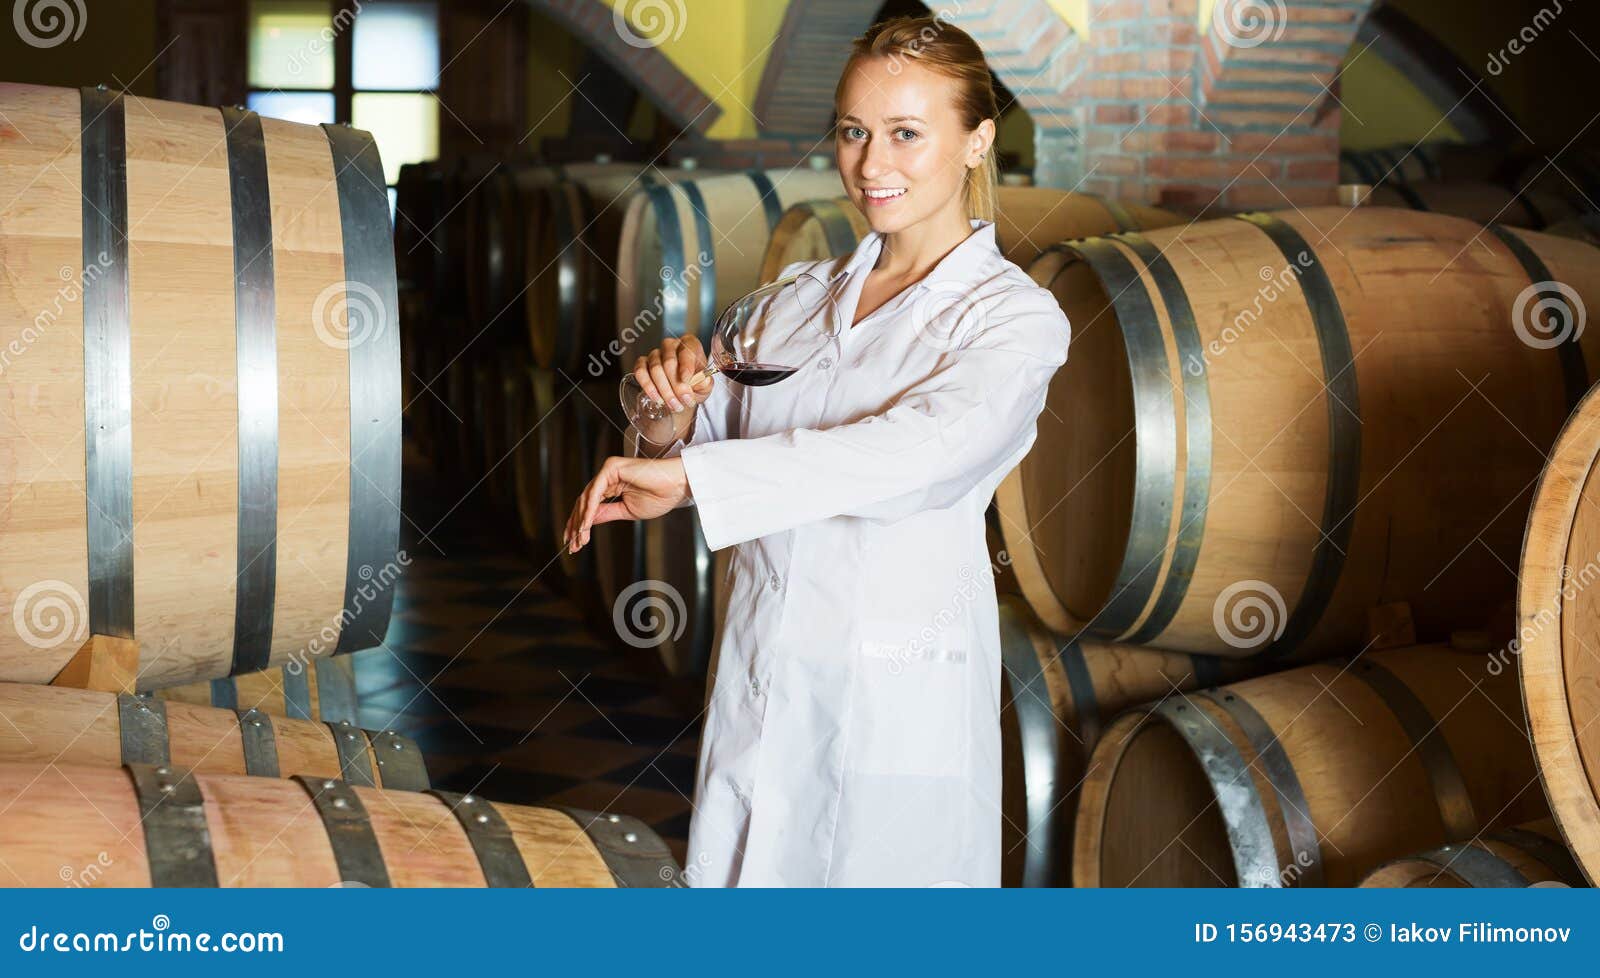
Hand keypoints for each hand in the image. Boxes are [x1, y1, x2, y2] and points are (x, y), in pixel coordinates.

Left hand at [565, 456, 690, 552]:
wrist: (676, 486)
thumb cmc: (659, 496)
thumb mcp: (627, 511)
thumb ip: (607, 513)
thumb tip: (588, 522)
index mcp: (612, 484)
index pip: (590, 505)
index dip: (580, 523)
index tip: (575, 541)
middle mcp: (607, 476)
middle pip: (584, 501)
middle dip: (576, 524)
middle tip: (572, 544)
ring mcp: (608, 470)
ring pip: (587, 498)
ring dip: (581, 520)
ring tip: (580, 538)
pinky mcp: (611, 468)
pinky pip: (596, 492)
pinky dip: (590, 510)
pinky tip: (586, 524)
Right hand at [634, 335, 713, 413]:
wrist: (681, 394)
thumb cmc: (695, 384)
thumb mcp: (705, 385)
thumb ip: (705, 383)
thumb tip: (703, 381)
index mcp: (690, 344)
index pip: (686, 351)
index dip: (686, 366)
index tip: (686, 381)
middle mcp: (671, 345)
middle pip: (669, 362)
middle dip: (676, 386)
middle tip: (683, 401)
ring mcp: (655, 353)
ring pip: (655, 369)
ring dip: (664, 391)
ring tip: (673, 405)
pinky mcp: (642, 363)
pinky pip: (640, 372)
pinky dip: (648, 387)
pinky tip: (657, 398)